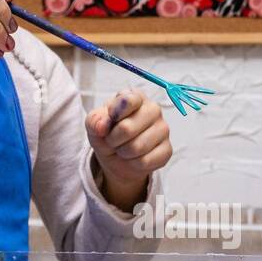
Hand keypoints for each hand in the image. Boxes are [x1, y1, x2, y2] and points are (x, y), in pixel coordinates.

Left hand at [85, 89, 171, 210]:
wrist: (116, 157)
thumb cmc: (107, 133)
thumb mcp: (94, 124)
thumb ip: (95, 120)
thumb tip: (103, 126)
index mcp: (135, 97)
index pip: (128, 100)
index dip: (114, 114)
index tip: (110, 120)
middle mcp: (153, 109)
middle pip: (127, 128)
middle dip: (113, 139)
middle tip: (112, 140)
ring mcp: (163, 129)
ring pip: (137, 147)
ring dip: (123, 152)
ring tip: (122, 148)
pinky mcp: (167, 150)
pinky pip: (145, 161)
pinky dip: (133, 163)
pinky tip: (134, 157)